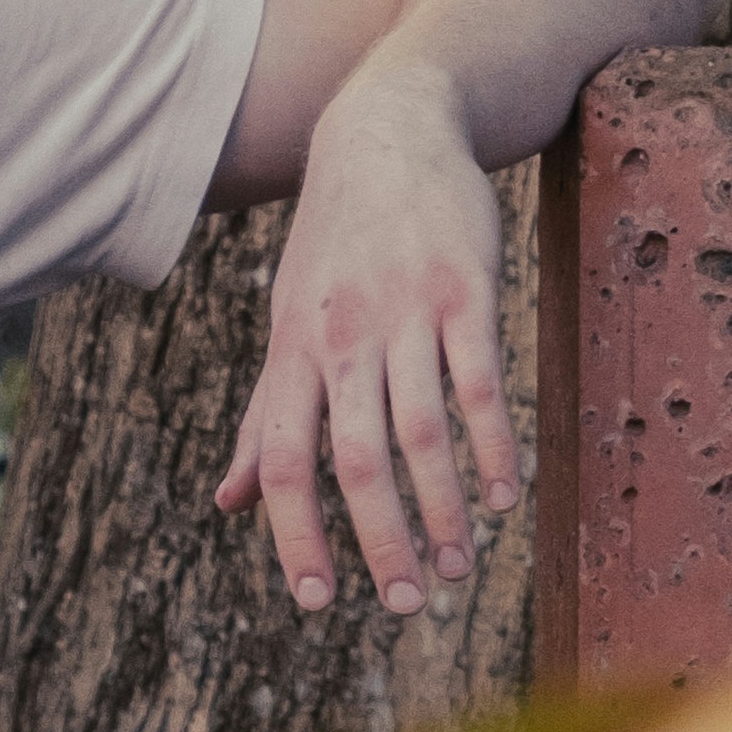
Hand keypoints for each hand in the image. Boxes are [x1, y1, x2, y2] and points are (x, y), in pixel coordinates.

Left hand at [214, 48, 524, 610]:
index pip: (285, 460)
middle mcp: (343, 338)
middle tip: (405, 603)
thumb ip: (267, 415)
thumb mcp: (288, 322)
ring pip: (422, 430)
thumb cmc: (336, 244)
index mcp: (295, 353)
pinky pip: (480, 381)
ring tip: (458, 567)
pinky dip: (492, 446)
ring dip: (442, 509)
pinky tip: (503, 496)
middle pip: (354, 458)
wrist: (389, 127)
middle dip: (379, 539)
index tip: (317, 600)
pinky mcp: (465, 290)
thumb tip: (228, 503)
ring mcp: (405, 312)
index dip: (294, 533)